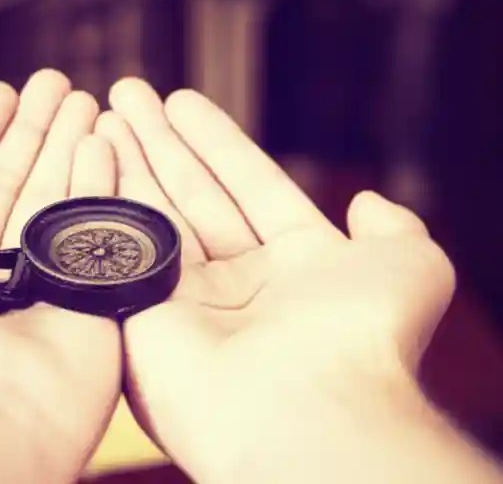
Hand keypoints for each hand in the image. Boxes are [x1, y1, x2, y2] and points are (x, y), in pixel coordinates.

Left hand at [0, 71, 121, 483]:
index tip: (1, 91)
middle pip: (9, 184)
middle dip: (32, 132)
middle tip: (56, 82)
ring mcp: (36, 293)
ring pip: (53, 200)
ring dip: (71, 146)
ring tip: (87, 97)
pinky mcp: (86, 306)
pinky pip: (95, 231)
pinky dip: (102, 184)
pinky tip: (106, 140)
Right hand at [98, 79, 457, 482]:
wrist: (308, 408)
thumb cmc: (364, 341)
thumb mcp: (411, 267)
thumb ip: (395, 229)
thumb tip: (368, 202)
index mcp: (296, 268)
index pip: (249, 185)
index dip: (217, 142)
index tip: (182, 101)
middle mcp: (238, 284)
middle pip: (191, 193)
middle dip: (159, 141)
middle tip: (127, 93)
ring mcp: (185, 300)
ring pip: (152, 211)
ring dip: (127, 157)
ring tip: (103, 109)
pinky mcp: (140, 315)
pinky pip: (120, 242)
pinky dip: (104, 193)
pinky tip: (90, 149)